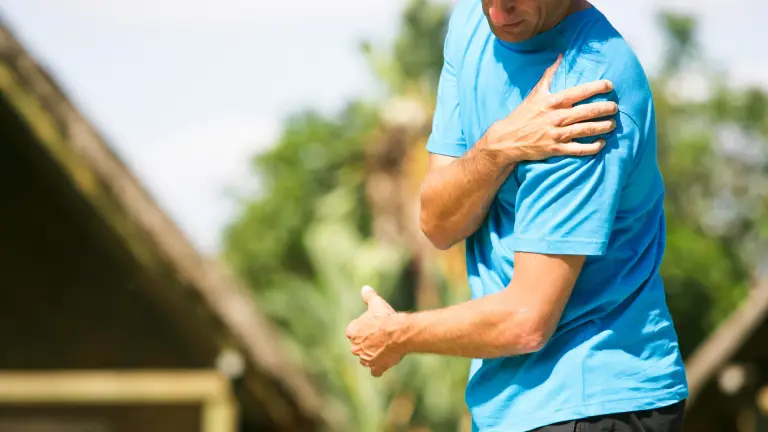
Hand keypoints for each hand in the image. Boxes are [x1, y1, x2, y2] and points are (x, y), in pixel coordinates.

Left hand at [345, 286, 402, 376]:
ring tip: (385, 347)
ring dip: (372, 355)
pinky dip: (379, 368)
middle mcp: (355, 348)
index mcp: (352, 332)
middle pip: (359, 346)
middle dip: (367, 343)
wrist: (399, 332)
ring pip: (366, 358)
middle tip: (380, 336)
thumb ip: (369, 296)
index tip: (373, 326)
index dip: (363, 329)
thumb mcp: (376, 303)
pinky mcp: (377, 367)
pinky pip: (375, 370)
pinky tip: (385, 362)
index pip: (353, 332)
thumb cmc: (386, 317)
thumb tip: (365, 288)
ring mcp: (365, 359)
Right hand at [482, 55, 617, 163]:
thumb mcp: (535, 93)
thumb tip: (560, 56)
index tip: (610, 85)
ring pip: (586, 129)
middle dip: (605, 109)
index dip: (598, 87)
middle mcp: (557, 117)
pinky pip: (579, 149)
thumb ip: (549, 75)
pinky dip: (593, 147)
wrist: (507, 139)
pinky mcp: (556, 149)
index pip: (581, 92)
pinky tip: (601, 143)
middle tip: (614, 107)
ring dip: (603, 127)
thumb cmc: (523, 115)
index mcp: (553, 101)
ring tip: (612, 124)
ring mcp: (557, 134)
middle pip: (588, 111)